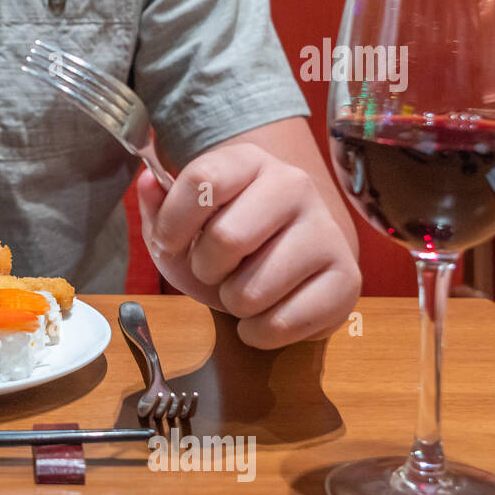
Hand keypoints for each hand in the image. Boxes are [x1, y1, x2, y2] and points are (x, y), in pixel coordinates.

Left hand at [136, 143, 360, 348]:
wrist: (290, 267)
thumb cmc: (228, 244)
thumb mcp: (182, 225)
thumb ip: (159, 207)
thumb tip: (147, 182)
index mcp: (248, 161)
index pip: (202, 180)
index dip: (173, 223)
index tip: (171, 243)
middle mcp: (294, 185)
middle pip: (227, 238)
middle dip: (205, 268)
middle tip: (215, 269)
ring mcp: (326, 230)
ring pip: (252, 290)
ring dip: (233, 303)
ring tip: (243, 289)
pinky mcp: (347, 279)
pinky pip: (283, 323)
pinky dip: (259, 332)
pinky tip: (267, 313)